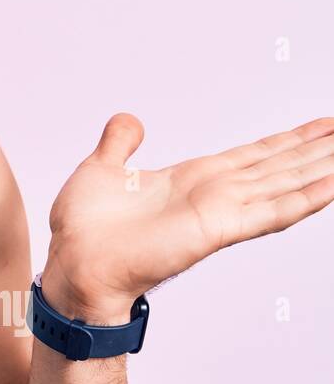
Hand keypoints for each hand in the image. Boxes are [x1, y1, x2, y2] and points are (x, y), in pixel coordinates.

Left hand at [42, 113, 333, 322]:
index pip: (253, 155)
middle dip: (317, 150)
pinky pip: (272, 212)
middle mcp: (213, 195)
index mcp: (191, 179)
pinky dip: (306, 198)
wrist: (74, 263)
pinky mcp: (218, 229)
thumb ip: (120, 143)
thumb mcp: (102, 168)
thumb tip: (129, 121)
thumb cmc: (83, 229)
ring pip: (286, 184)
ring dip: (322, 168)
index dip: (287, 141)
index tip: (320, 126)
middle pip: (280, 166)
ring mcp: (220, 212)